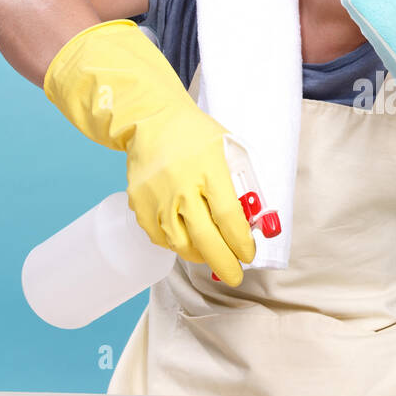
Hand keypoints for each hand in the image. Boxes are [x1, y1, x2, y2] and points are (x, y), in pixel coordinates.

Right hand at [43, 19, 255, 284]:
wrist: (151, 120)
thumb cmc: (197, 135)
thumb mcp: (230, 149)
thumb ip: (243, 184)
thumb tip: (256, 221)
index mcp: (208, 169)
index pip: (228, 217)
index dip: (240, 242)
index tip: (249, 255)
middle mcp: (181, 185)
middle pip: (204, 237)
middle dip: (223, 263)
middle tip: (235, 276)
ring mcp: (157, 196)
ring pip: (180, 243)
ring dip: (200, 256)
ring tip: (213, 255)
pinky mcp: (139, 203)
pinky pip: (159, 237)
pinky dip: (176, 245)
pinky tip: (188, 241)